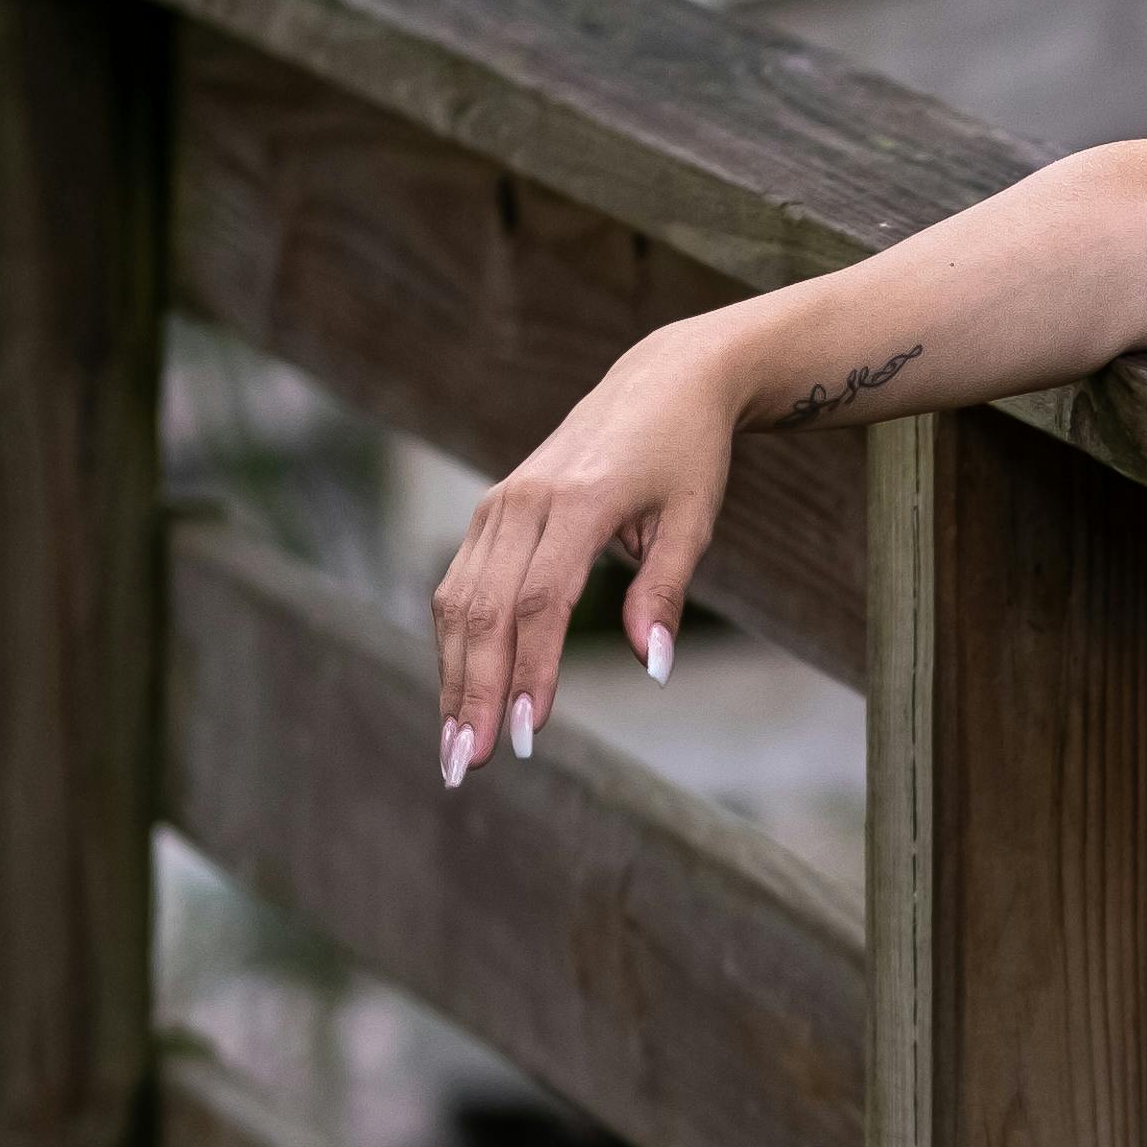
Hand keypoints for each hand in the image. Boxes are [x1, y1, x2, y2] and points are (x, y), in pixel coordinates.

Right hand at [431, 325, 735, 789]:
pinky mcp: (490, 513)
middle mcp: (524, 501)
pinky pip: (459, 586)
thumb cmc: (688, 455)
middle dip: (473, 693)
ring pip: (458, 601)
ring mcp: (498, 504)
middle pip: (486, 610)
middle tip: (467, 765)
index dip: (532, 670)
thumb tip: (651, 667)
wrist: (660, 381)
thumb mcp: (694, 519)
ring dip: (451, 679)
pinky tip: (459, 697)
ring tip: (453, 749)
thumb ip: (665, 591)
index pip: (543, 602)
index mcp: (580, 501)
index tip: (527, 734)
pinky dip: (455, 645)